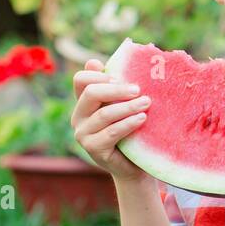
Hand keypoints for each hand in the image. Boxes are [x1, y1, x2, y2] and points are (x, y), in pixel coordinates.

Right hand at [71, 59, 150, 183]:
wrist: (134, 164)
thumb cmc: (131, 130)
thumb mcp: (124, 105)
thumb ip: (115, 87)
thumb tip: (96, 61)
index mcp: (83, 102)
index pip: (81, 80)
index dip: (99, 75)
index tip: (121, 77)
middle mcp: (78, 117)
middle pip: (91, 93)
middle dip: (116, 89)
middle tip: (138, 90)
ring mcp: (83, 134)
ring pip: (104, 114)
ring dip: (128, 106)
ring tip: (146, 103)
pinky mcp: (93, 149)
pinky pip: (111, 132)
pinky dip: (128, 123)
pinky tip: (142, 118)